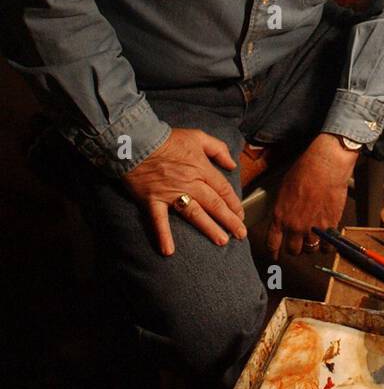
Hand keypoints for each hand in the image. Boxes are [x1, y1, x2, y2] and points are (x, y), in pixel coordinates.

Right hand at [123, 128, 245, 256]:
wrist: (138, 141)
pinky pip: (159, 220)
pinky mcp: (153, 200)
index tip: (241, 215)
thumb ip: (218, 148)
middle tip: (241, 234)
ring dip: (209, 228)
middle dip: (229, 220)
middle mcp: (190, 183)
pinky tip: (168, 251)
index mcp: (201, 168)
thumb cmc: (168, 139)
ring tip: (222, 241)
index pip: (223, 189)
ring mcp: (171, 193)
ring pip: (195, 213)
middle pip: (214, 204)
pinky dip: (163, 235)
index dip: (234, 203)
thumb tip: (232, 164)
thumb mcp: (198, 136)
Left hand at [266, 134, 357, 259]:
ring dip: (311, 247)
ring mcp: (313, 228)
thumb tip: (284, 214)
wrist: (326, 166)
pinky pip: (327, 246)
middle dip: (294, 248)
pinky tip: (327, 241)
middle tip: (298, 244)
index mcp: (280, 216)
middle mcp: (295, 226)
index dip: (273, 252)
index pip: (272, 243)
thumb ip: (283, 207)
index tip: (275, 255)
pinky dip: (327, 246)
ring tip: (314, 240)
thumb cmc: (306, 170)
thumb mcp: (284, 189)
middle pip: (292, 250)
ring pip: (310, 249)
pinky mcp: (329, 226)